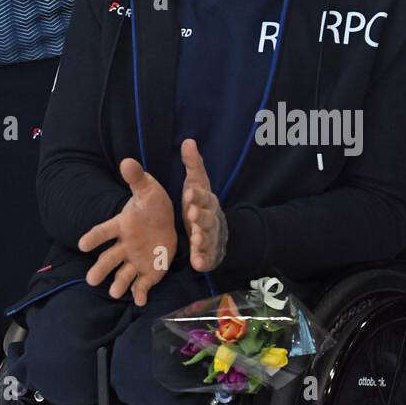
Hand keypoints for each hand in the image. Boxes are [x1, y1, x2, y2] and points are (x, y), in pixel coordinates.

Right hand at [78, 158, 176, 306]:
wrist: (167, 221)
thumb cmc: (153, 205)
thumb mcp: (148, 190)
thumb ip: (137, 179)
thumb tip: (127, 161)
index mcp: (122, 226)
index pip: (103, 232)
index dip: (93, 238)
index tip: (82, 244)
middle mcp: (124, 246)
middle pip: (108, 259)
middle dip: (100, 269)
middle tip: (90, 280)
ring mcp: (135, 261)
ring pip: (123, 274)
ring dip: (118, 284)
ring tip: (112, 292)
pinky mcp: (148, 272)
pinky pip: (142, 285)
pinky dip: (140, 294)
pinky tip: (139, 302)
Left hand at [180, 139, 226, 271]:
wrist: (217, 229)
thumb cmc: (201, 203)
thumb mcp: (196, 184)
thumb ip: (193, 165)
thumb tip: (188, 140)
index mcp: (207, 201)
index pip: (203, 197)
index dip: (197, 196)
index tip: (188, 193)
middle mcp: (211, 218)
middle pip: (207, 218)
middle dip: (201, 216)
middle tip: (192, 215)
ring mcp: (210, 237)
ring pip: (208, 238)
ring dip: (202, 239)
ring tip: (195, 240)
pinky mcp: (207, 253)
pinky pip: (206, 258)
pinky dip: (203, 260)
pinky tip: (197, 264)